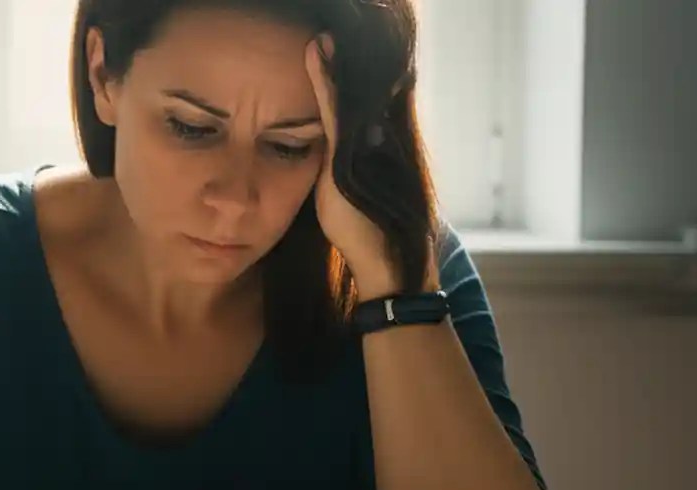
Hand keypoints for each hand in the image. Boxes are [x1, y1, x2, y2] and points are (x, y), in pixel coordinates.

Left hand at [305, 35, 405, 296]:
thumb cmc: (358, 227)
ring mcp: (366, 139)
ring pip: (348, 89)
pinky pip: (336, 106)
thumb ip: (332, 161)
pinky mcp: (352, 150)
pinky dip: (325, 77)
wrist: (380, 257)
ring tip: (319, 28)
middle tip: (325, 24)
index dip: (339, 69)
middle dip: (341, 55)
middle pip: (354, 85)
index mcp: (367, 139)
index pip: (351, 96)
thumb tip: (327, 148)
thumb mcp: (337, 186)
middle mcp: (372, 133)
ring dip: (333, 58)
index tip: (325, 40)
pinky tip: (315, 50)